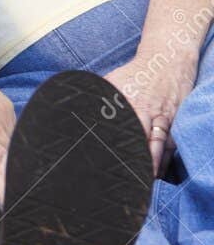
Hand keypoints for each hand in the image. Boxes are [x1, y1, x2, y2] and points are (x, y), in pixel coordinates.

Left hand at [0, 42, 12, 187]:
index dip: (6, 179)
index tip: (8, 198)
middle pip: (11, 156)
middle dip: (10, 177)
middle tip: (4, 195)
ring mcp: (0, 109)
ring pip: (15, 145)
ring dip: (10, 161)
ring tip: (2, 176)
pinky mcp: (5, 105)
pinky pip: (14, 132)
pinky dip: (10, 146)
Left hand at [105, 50, 195, 174]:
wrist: (166, 61)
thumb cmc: (134, 74)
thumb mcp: (112, 81)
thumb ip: (95, 95)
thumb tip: (71, 104)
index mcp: (125, 102)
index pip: (115, 128)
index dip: (107, 144)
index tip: (97, 158)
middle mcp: (144, 112)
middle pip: (135, 141)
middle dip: (127, 159)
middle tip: (117, 177)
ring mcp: (161, 118)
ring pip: (154, 146)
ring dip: (147, 165)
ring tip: (137, 183)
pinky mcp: (172, 122)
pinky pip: (168, 145)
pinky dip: (163, 160)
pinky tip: (156, 173)